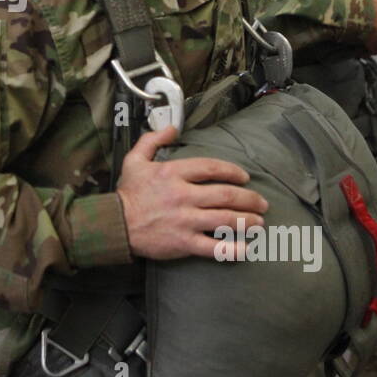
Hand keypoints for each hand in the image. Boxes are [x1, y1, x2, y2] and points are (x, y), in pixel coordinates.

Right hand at [116, 126, 265, 260]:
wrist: (114, 225)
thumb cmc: (127, 193)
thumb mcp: (135, 160)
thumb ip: (153, 140)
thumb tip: (171, 127)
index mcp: (173, 173)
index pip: (211, 168)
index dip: (232, 172)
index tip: (244, 177)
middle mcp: (182, 196)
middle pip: (225, 195)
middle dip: (249, 199)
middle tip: (262, 203)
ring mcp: (185, 221)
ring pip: (225, 220)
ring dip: (247, 221)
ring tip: (260, 223)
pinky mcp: (184, 243)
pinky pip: (214, 247)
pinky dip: (233, 249)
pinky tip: (247, 249)